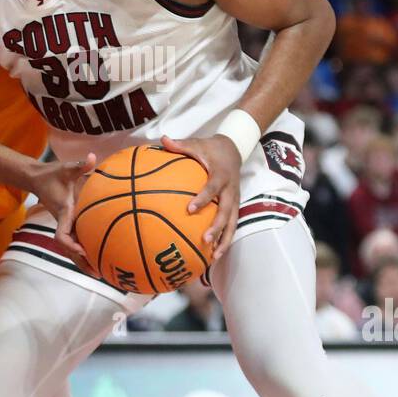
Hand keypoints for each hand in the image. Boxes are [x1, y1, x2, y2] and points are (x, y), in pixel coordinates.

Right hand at [27, 154, 96, 268]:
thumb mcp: (65, 168)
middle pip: (70, 249)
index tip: (82, 250)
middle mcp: (64, 222)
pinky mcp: (69, 223)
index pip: (61, 235)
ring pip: (73, 248)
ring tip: (100, 272)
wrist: (38, 178)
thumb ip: (78, 165)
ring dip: (84, 260)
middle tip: (98, 273)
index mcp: (63, 213)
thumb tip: (92, 158)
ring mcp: (66, 225)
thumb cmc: (52, 174)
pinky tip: (98, 257)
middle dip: (82, 261)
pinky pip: (76, 241)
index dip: (70, 244)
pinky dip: (85, 251)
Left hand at [160, 134, 240, 262]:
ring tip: (214, 257)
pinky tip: (215, 254)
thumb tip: (162, 139)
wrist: (235, 148)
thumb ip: (180, 145)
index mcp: (220, 175)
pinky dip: (225, 239)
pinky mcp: (235, 206)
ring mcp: (235, 200)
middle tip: (204, 241)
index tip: (189, 209)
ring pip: (233, 223)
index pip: (212, 188)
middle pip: (226, 212)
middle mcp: (230, 190)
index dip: (203, 198)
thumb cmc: (211, 148)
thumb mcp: (197, 144)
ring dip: (224, 240)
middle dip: (217, 228)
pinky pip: (232, 225)